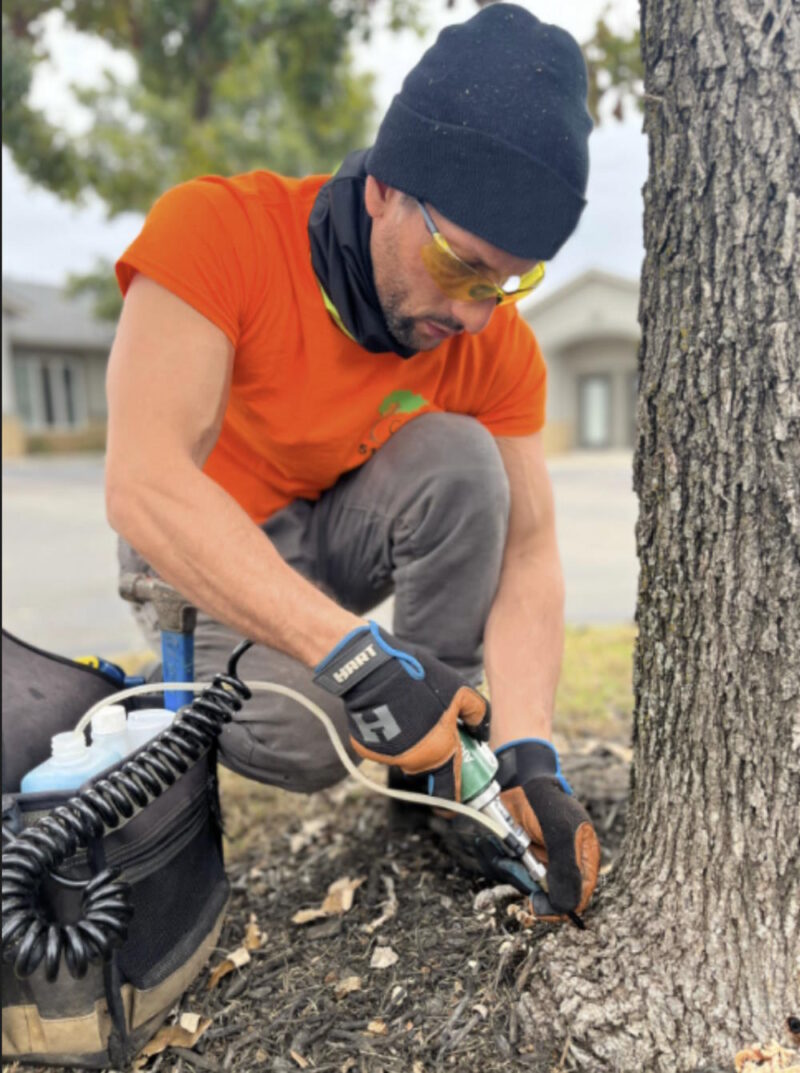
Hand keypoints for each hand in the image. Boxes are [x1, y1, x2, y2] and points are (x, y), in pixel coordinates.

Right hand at [314, 621, 489, 799]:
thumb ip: (478, 713)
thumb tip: (482, 732)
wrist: (373, 673)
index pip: (448, 790)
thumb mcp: (460, 690)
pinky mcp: (367, 747)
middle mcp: (413, 762)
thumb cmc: (420, 682)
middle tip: (435, 731)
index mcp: (439, 752)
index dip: (453, 798)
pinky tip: (389, 712)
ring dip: (411, 743)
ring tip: (411, 712)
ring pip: (405, 756)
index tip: (454, 802)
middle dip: (433, 755)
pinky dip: (388, 735)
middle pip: (427, 768)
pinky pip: (383, 746)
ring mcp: (387, 757)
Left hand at [496, 738, 599, 919]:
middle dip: (529, 884)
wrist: (516, 781)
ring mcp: (539, 864)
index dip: (559, 907)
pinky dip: (498, 862)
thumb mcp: (561, 833)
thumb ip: (566, 870)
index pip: (577, 899)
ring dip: (511, 869)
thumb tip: (567, 909)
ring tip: (509, 845)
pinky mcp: (519, 860)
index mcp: (583, 860)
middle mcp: (562, 866)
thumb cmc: (545, 803)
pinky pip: (507, 873)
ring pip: (525, 887)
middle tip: (520, 861)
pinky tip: (496, 845)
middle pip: (549, 898)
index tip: (538, 905)